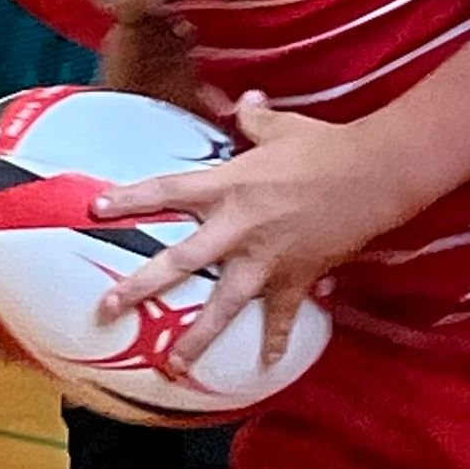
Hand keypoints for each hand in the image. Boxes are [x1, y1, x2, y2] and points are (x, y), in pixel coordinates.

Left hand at [90, 93, 422, 372]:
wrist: (375, 174)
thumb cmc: (326, 146)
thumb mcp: (283, 128)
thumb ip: (254, 119)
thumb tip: (244, 102)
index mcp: (227, 187)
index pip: (166, 191)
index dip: (129, 198)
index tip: (95, 208)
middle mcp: (237, 228)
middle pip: (180, 262)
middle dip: (140, 287)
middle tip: (106, 309)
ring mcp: (266, 259)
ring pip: (223, 305)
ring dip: (197, 338)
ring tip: (172, 366)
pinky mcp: (297, 278)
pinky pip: (281, 316)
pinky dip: (275, 341)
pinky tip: (264, 365)